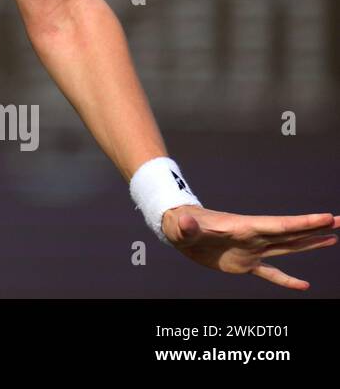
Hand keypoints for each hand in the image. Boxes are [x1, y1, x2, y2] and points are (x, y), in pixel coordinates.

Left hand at [161, 205, 338, 289]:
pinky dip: (286, 280)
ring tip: (333, 238)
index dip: (303, 222)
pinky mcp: (244, 264)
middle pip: (290, 233)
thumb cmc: (178, 224)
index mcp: (242, 227)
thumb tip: (186, 223)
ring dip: (309, 244)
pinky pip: (270, 273)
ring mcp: (251, 250)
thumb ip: (186, 226)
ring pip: (286, 248)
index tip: (326, 217)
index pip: (278, 225)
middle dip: (315, 228)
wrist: (177, 230)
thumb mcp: (180, 226)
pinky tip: (303, 285)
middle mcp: (252, 237)